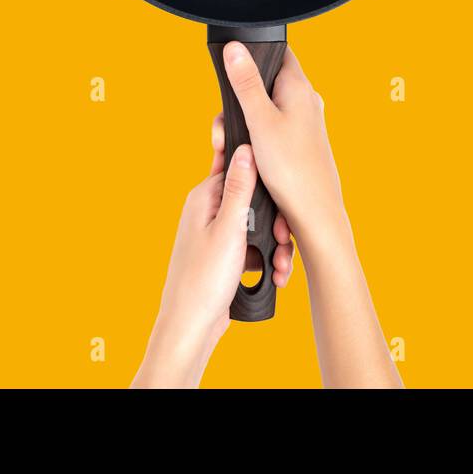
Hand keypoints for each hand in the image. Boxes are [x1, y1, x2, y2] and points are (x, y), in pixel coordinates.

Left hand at [132, 115, 294, 387]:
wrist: (192, 326)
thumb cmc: (204, 278)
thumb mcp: (228, 228)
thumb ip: (240, 187)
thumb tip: (246, 147)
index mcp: (204, 197)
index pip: (241, 171)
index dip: (265, 188)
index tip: (279, 208)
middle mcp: (208, 212)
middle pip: (254, 201)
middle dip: (274, 223)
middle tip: (280, 241)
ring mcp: (216, 234)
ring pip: (257, 227)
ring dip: (274, 246)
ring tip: (280, 268)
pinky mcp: (224, 255)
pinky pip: (252, 248)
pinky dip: (265, 260)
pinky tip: (274, 276)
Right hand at [221, 42, 349, 256]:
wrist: (315, 214)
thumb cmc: (291, 168)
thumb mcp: (259, 120)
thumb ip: (245, 83)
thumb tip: (235, 48)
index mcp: (299, 87)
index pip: (277, 53)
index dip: (253, 56)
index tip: (232, 71)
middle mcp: (305, 100)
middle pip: (265, 84)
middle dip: (240, 100)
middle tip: (226, 126)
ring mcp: (304, 122)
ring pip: (265, 110)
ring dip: (244, 124)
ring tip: (232, 147)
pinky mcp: (300, 142)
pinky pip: (272, 130)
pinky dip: (255, 139)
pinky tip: (247, 158)